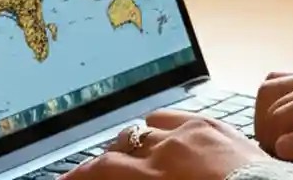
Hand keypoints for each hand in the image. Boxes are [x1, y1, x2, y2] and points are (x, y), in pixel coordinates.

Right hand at [63, 111, 271, 179]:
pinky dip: (162, 128)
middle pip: (119, 148)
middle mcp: (168, 148)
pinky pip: (176, 117)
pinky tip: (164, 137)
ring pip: (145, 127)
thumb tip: (117, 175)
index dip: (78, 176)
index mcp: (153, 176)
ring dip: (135, 142)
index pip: (99, 170)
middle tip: (101, 174)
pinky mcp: (214, 123)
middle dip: (106, 161)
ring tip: (134, 155)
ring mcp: (192, 131)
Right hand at [254, 72, 292, 163]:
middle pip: (270, 96)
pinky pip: (291, 80)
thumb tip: (282, 146)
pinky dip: (280, 100)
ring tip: (281, 137)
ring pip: (276, 82)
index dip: (272, 141)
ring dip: (268, 110)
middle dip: (265, 127)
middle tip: (279, 153)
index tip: (281, 161)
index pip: (280, 113)